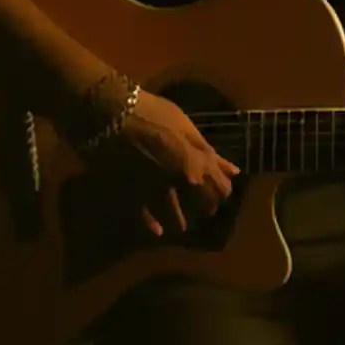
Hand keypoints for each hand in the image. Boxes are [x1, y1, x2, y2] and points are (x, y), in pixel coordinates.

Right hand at [84, 88, 238, 237]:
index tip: (217, 189)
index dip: (222, 190)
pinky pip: (144, 216)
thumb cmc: (152, 113)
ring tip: (181, 225)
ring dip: (180, 221)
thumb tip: (233, 171)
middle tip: (202, 206)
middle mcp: (182, 182)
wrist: (112, 113)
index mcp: (199, 163)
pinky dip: (151, 224)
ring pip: (175, 216)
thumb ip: (210, 152)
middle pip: (203, 205)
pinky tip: (157, 231)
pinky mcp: (132, 194)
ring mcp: (157, 190)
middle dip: (204, 207)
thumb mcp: (187, 127)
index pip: (222, 189)